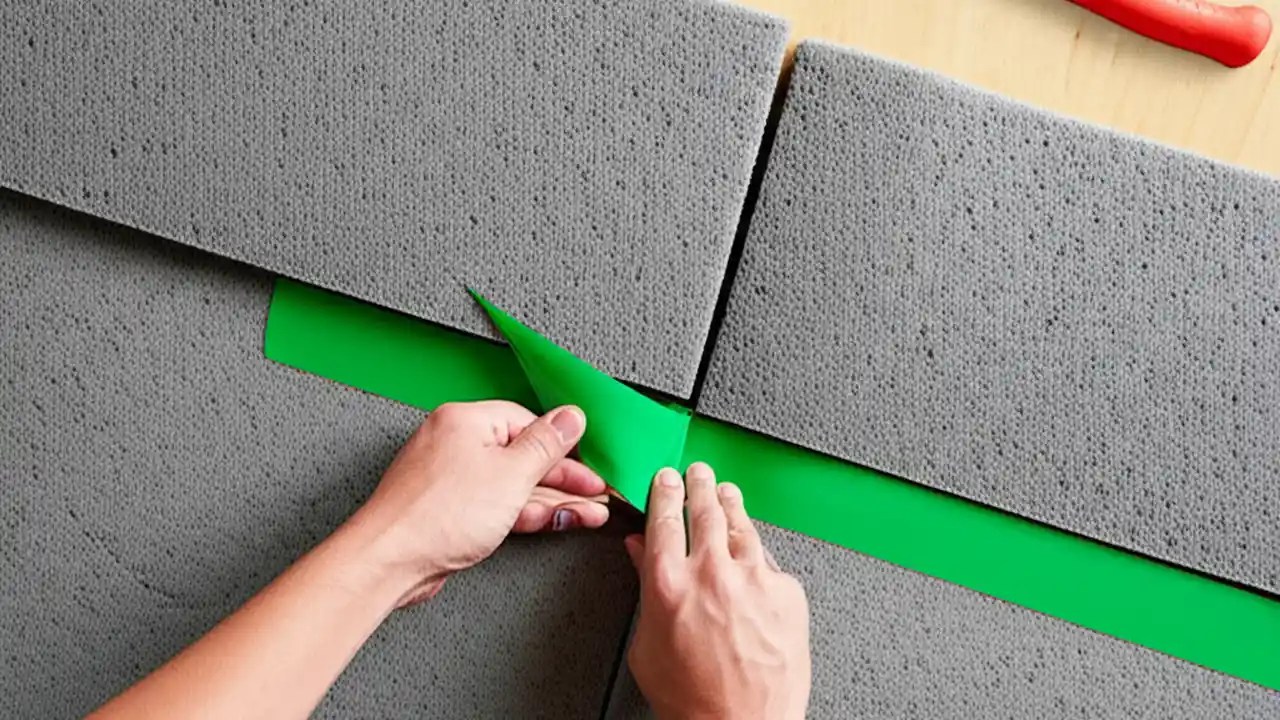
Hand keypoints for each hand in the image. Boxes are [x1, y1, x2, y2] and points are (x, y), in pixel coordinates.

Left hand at [349, 400, 608, 606]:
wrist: (390, 561)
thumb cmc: (433, 515)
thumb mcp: (510, 474)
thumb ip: (546, 445)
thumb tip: (570, 418)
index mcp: (465, 420)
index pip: (528, 421)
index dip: (563, 443)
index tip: (588, 459)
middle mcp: (455, 444)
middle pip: (523, 455)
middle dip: (564, 478)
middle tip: (594, 491)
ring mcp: (452, 480)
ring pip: (513, 485)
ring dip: (552, 501)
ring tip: (587, 512)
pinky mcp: (450, 511)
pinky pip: (497, 505)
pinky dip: (525, 513)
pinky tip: (552, 520)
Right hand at [624, 463, 810, 719]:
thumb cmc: (692, 698)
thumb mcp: (647, 643)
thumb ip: (645, 588)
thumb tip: (641, 554)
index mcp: (669, 583)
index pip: (665, 517)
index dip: (664, 490)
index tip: (665, 478)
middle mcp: (712, 573)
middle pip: (705, 509)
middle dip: (700, 484)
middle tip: (698, 472)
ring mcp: (754, 580)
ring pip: (743, 526)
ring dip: (732, 505)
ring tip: (727, 493)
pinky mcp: (787, 592)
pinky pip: (769, 562)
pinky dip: (757, 554)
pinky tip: (752, 551)